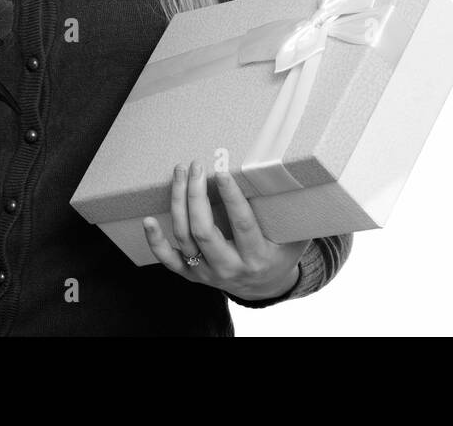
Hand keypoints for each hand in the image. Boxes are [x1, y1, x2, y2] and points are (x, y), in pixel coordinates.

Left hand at [142, 160, 309, 300]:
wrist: (265, 287)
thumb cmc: (282, 252)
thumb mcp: (296, 236)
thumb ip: (297, 212)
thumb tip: (304, 177)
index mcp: (257, 257)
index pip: (242, 224)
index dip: (231, 197)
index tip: (221, 172)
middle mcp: (230, 268)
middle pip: (205, 231)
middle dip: (196, 195)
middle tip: (195, 166)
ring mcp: (207, 273)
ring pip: (185, 237)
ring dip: (178, 203)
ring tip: (179, 173)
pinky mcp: (192, 275)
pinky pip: (168, 260)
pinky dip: (155, 241)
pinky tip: (148, 220)